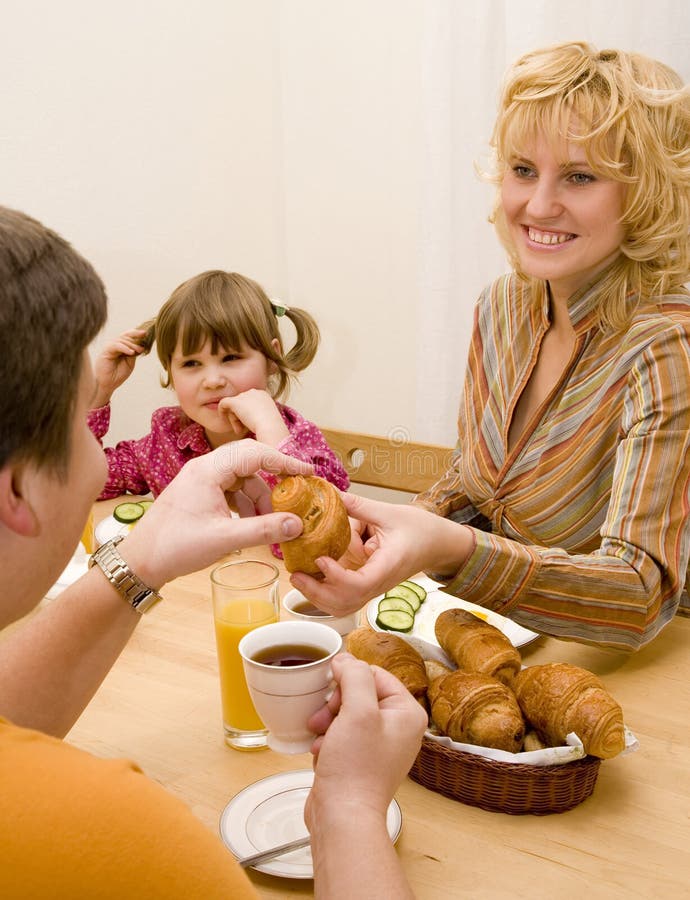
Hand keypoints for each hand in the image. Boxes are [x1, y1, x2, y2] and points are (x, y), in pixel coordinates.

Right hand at [93, 329, 147, 406]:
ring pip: (122, 340)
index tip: (145, 333)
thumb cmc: (117, 375)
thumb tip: (141, 345)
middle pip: (125, 335)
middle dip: (135, 339)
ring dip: (132, 345)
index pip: (128, 336)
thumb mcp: (129, 363)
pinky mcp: (106, 351)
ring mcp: (109, 347)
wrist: (107, 384)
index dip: (136, 333)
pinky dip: (124, 348)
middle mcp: (114, 345)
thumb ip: (133, 353)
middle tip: (142, 347)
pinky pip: (116, 345)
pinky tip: (131, 352)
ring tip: (139, 351)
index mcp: (120, 347)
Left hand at [117, 440, 312, 587]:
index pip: (255, 453)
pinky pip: (232, 490)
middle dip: (274, 480)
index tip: (308, 472)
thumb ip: (263, 530)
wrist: (141, 561)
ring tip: (271, 524)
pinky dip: (247, 504)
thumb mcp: (224, 539)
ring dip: (260, 498)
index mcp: (208, 470)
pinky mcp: (199, 493)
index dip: (284, 462)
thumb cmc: (175, 546)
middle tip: (296, 494)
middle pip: (250, 463)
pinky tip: (253, 525)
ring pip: (243, 479)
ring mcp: (201, 480)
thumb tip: (297, 524)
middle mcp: (205, 468)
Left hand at [218, 389, 289, 445]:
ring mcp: (244, 396)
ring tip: (239, 431)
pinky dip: (222, 410)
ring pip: (234, 406)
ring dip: (235, 419)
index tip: (249, 425)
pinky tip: (223, 418)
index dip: (247, 414)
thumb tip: (250, 420)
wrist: (270, 426)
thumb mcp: (267, 419)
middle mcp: (254, 392)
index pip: (250, 403)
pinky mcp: (235, 401)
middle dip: (240, 417)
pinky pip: (224, 403)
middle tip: (241, 430)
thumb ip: (258, 415)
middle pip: (241, 404)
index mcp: (263, 395)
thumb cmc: (271, 427)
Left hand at [289, 492, 471, 614]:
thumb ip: (358, 506)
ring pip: (344, 606)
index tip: (321, 559)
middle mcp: (380, 582)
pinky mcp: (369, 585)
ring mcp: (374, 587)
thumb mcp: (390, 512)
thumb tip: (329, 493)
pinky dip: (326, 593)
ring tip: (299, 578)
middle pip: (346, 602)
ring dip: (319, 597)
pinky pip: (346, 598)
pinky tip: (312, 577)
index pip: (360, 583)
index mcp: (388, 565)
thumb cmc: (421, 529)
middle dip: (318, 593)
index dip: (337, 577)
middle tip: (296, 574)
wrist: (440, 545)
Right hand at [305, 653, 426, 828]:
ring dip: (328, 721)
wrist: (343, 818)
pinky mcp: (362, 760)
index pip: (376, 674)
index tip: (331, 689)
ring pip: (347, 714)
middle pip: (360, 693)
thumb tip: (346, 660)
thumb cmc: (355, 769)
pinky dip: (328, 740)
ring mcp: (380, 746)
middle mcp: (398, 728)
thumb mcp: (357, 711)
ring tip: (319, 737)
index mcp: (407, 713)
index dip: (349, 679)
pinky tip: (320, 752)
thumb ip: (355, 677)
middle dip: (335, 704)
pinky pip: (342, 735)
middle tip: (323, 717)